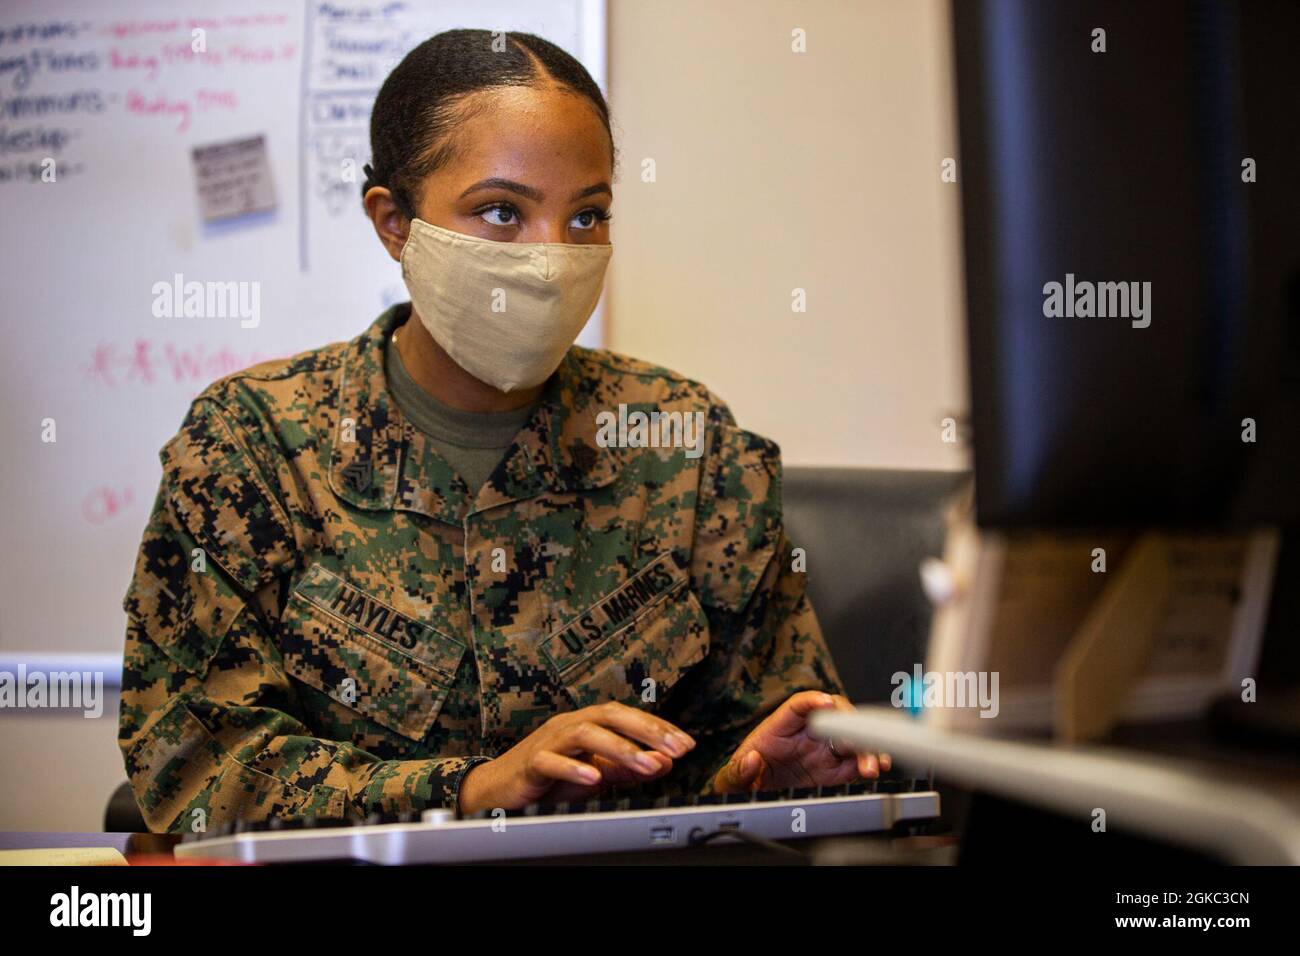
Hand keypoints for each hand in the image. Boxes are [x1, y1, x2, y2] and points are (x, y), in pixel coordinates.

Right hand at [457, 702, 695, 814]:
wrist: (498, 790)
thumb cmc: (547, 778)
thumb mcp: (594, 773)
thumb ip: (626, 768)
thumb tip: (662, 762)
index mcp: (587, 724)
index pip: (628, 716)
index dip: (658, 727)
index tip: (687, 744)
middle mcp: (570, 724)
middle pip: (611, 715)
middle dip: (647, 730)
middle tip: (677, 749)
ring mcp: (549, 741)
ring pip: (586, 733)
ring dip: (620, 748)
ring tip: (647, 765)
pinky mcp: (530, 763)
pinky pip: (551, 760)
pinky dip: (575, 767)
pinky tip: (596, 778)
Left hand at [710, 691, 890, 793]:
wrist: (751, 798)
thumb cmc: (743, 776)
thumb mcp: (733, 775)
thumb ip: (739, 769)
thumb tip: (752, 760)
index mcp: (780, 727)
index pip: (799, 705)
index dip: (814, 701)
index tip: (827, 703)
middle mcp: (806, 734)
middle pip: (834, 717)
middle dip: (849, 726)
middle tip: (855, 742)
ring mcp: (822, 750)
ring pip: (850, 739)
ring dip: (865, 747)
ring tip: (872, 764)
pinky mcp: (833, 770)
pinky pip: (854, 763)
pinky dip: (867, 764)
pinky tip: (875, 769)